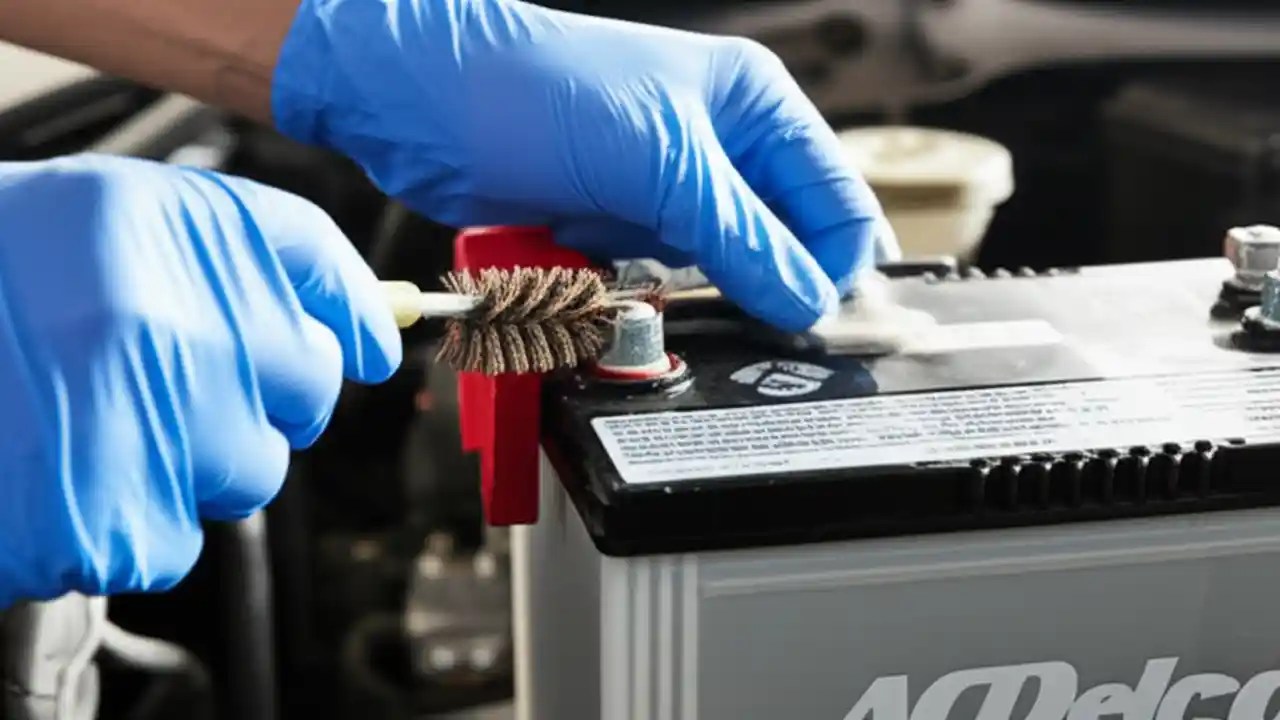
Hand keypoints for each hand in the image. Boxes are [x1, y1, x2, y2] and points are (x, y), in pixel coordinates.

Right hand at [0, 154, 399, 607]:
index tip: (292, 364)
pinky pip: (166, 544)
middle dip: (241, 411)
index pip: (322, 344)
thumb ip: (284, 256)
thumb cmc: (10, 263)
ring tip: (91, 419)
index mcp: (187, 240)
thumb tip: (380, 341)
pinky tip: (61, 466)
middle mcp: (175, 333)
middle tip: (149, 383)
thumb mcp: (140, 210)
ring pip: (238, 484)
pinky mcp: (101, 523)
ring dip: (182, 466)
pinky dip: (122, 520)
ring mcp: (139, 431)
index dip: (304, 360)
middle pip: (293, 421)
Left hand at [271, 0, 896, 331]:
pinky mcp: (616, 226)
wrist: (424, 98)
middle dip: (773, 288)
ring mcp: (666, 191)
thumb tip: (809, 300)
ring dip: (706, 299)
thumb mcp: (664, 165)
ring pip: (720, 271)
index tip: (823, 325)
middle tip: (768, 339)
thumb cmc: (542, 88)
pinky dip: (649, 301)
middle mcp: (719, 149)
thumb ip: (744, 239)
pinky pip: (657, 282)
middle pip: (784, 243)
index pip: (835, 200)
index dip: (839, 265)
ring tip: (683, 308)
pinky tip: (633, 299)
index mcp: (755, 108)